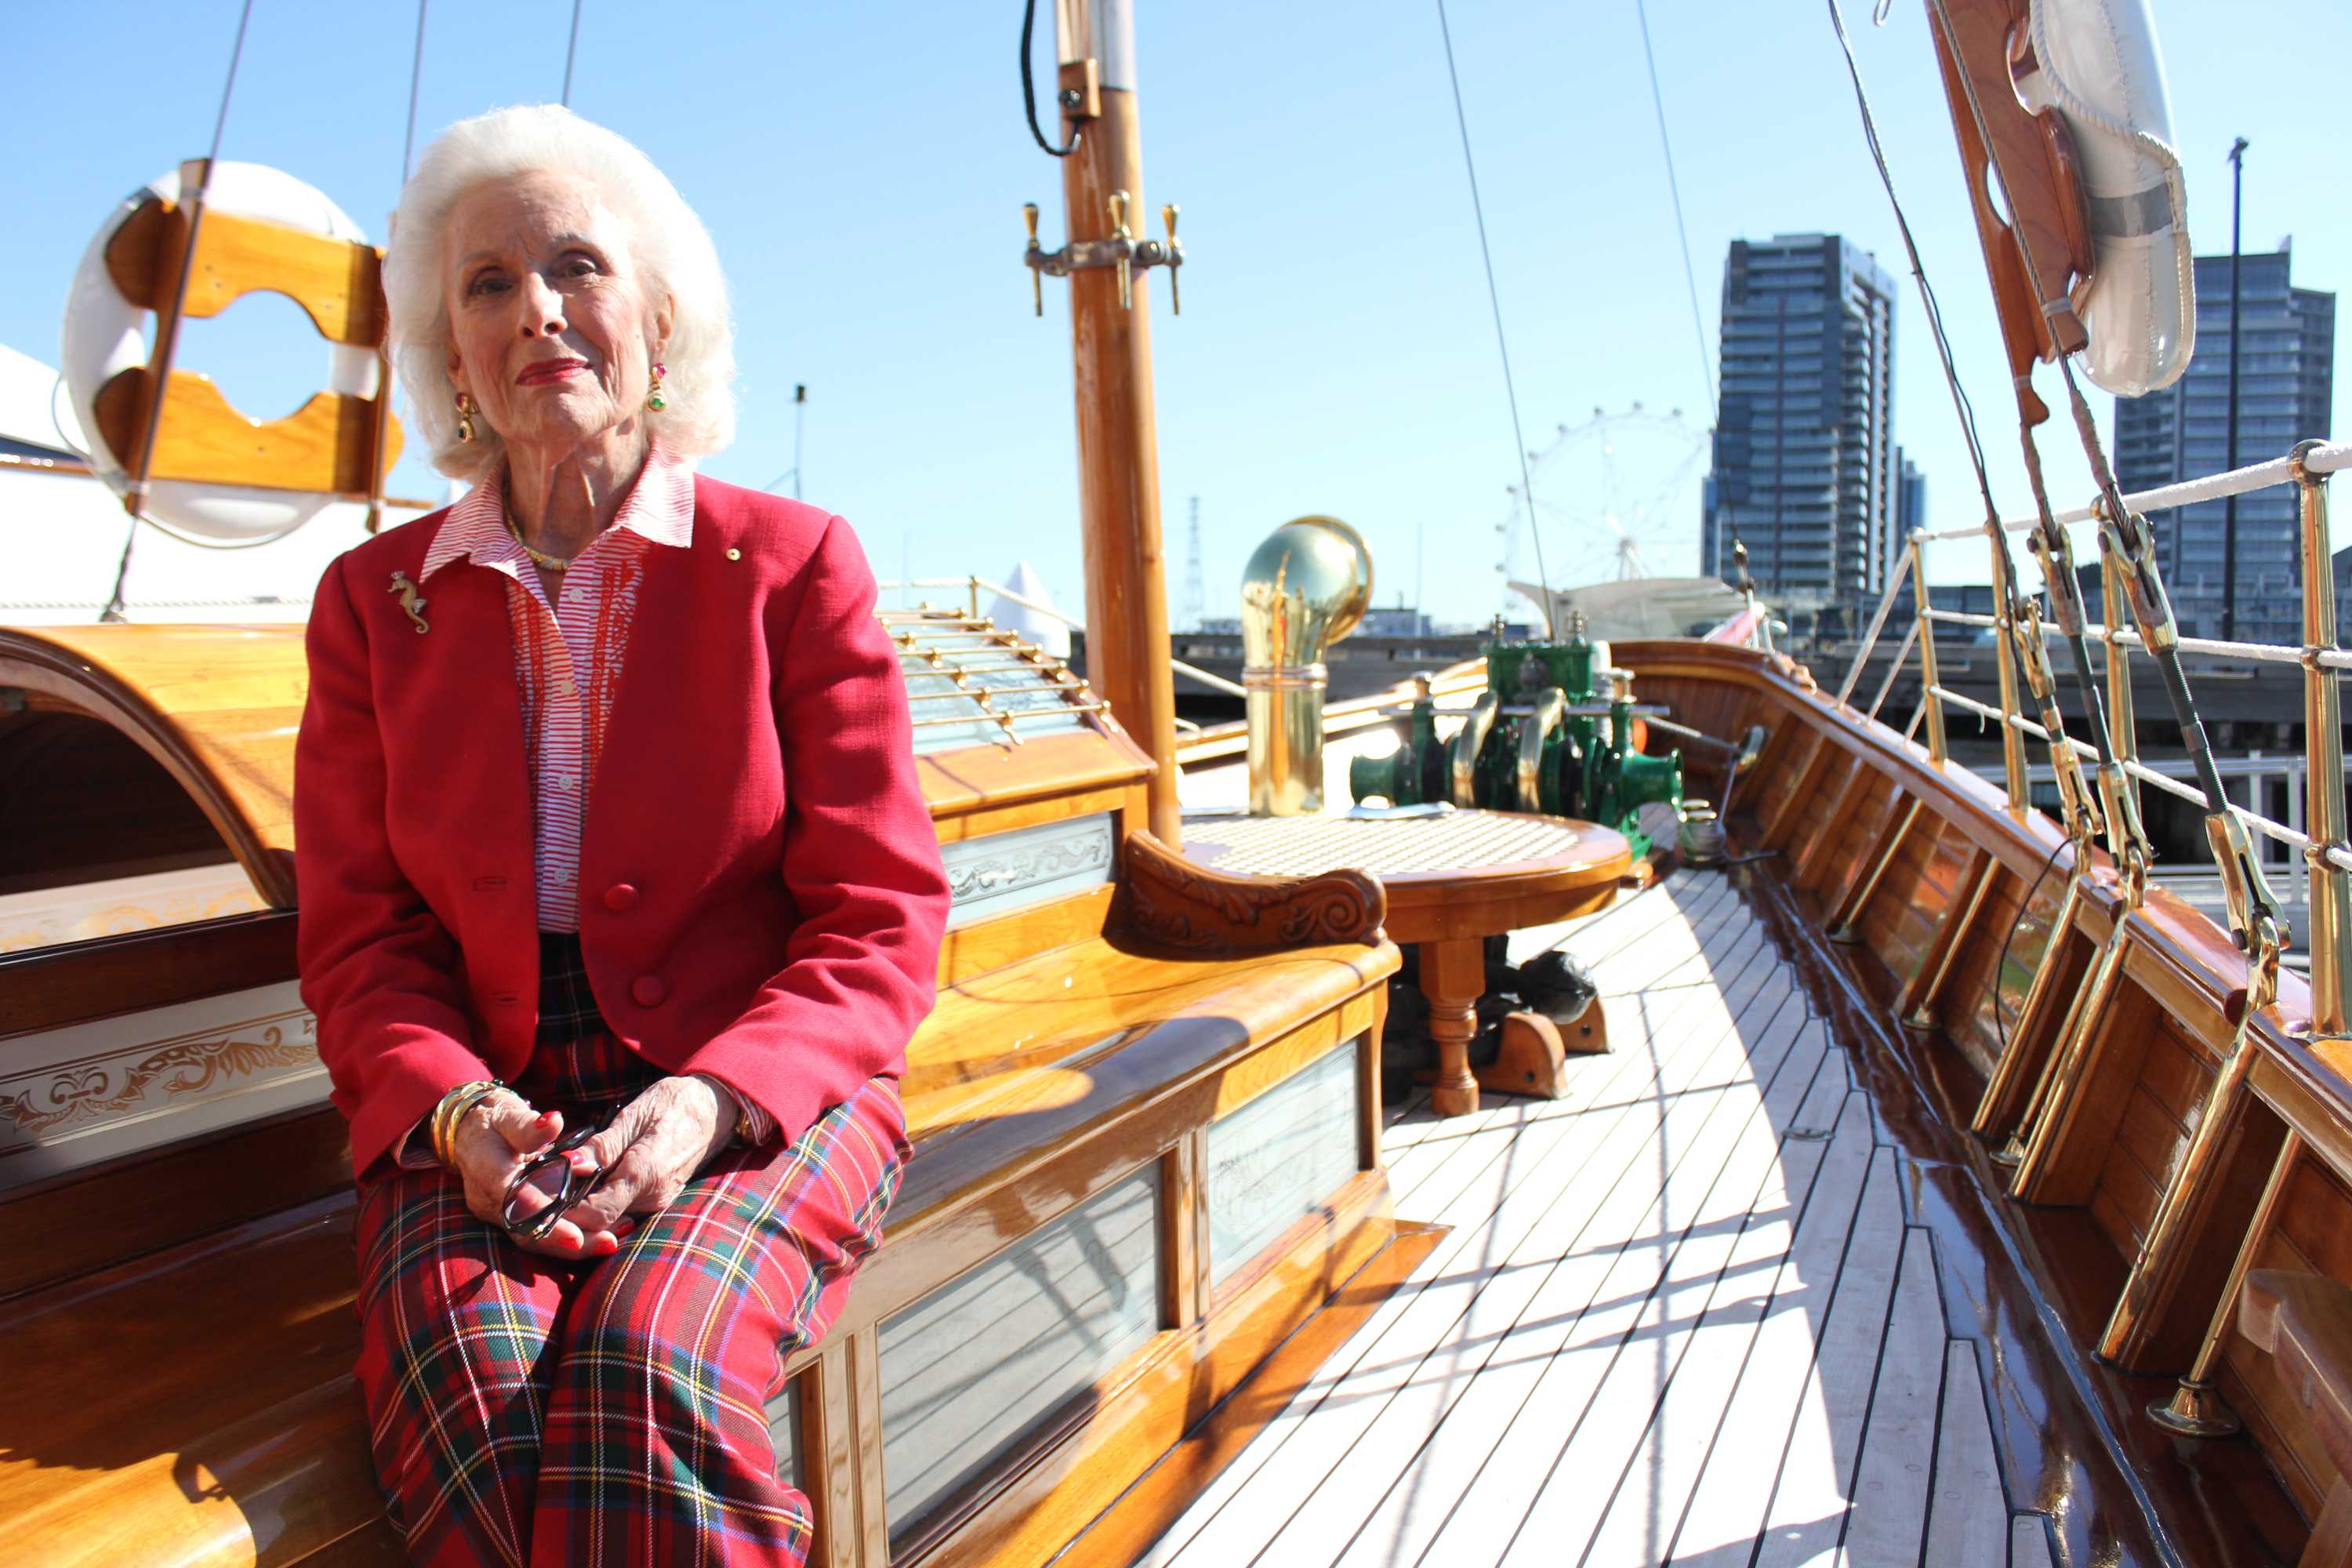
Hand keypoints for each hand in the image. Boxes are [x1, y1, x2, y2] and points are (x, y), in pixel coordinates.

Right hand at [448, 1090, 625, 1259]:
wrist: (471, 1133)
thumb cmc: (493, 1121)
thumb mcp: (508, 1115)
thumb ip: (528, 1125)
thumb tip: (554, 1122)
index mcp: (487, 1172)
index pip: (517, 1202)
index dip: (546, 1219)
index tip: (576, 1236)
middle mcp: (490, 1200)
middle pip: (526, 1230)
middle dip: (566, 1242)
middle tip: (608, 1244)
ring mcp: (498, 1211)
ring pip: (532, 1237)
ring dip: (569, 1247)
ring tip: (609, 1243)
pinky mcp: (509, 1215)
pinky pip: (536, 1231)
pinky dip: (564, 1236)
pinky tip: (598, 1237)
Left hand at [552, 1075, 734, 1239]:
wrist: (717, 1107)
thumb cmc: (676, 1103)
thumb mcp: (635, 1115)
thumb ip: (603, 1145)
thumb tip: (569, 1165)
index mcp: (646, 1175)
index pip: (596, 1215)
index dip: (563, 1214)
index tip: (536, 1198)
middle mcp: (653, 1198)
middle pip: (597, 1223)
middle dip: (564, 1213)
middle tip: (535, 1194)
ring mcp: (657, 1202)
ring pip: (607, 1219)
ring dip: (578, 1208)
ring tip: (552, 1185)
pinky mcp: (656, 1199)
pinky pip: (619, 1209)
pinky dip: (595, 1202)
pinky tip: (579, 1185)